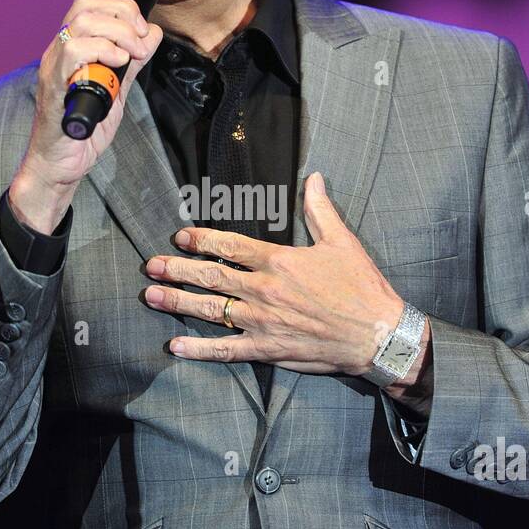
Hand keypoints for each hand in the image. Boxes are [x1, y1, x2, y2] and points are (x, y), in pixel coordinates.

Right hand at [9, 0, 163, 232]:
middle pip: (87, 4)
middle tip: (142, 37)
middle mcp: (59, 49)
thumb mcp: (118, 88)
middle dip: (124, 12)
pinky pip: (72, 51)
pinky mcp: (55, 85)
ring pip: (82, 23)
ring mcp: (54, 66)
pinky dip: (101, 50)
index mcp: (74, 45)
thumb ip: (133, 60)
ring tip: (133, 53)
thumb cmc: (85, 127)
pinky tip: (118, 62)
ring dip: (118, 32)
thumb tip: (153, 32)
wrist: (62, 163)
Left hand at [142, 170, 418, 375]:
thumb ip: (320, 210)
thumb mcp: (342, 242)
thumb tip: (313, 178)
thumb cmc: (362, 288)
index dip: (202, 239)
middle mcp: (264, 291)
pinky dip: (200, 350)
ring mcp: (262, 322)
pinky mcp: (268, 349)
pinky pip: (227, 350)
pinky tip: (176, 347)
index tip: (181, 237)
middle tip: (151, 267)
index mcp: (279, 262)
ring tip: (151, 297)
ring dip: (178, 303)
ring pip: (211, 310)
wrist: (377, 334)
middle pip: (212, 277)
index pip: (230, 246)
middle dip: (177, 270)